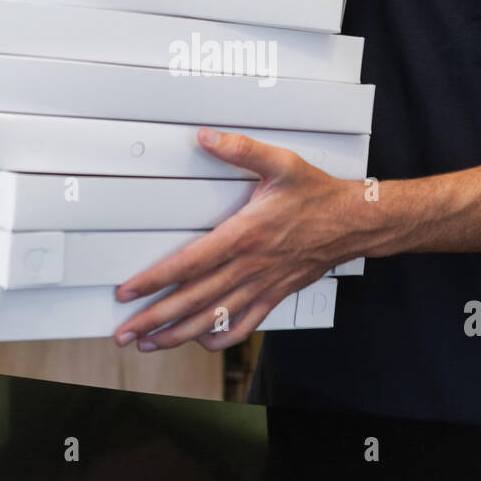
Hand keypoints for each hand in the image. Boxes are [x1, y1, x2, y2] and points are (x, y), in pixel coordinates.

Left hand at [112, 126, 362, 352]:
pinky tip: (204, 342)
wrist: (356, 221)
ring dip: (179, 335)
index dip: (154, 280)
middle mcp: (249, 266)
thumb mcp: (281, 163)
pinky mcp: (275, 294)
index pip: (188, 264)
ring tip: (150, 343)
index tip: (128, 291)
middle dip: (155, 319)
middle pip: (193, 300)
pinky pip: (246, 324)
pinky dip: (222, 337)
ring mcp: (262, 285)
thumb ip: (241, 150)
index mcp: (243, 236)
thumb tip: (206, 137)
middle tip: (124, 333)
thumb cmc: (318, 195)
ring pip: (214, 319)